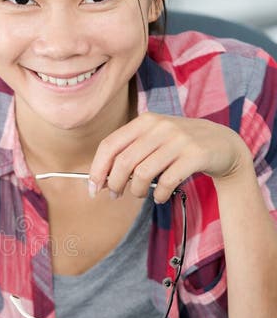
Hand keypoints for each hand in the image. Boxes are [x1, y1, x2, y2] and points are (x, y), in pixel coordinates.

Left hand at [89, 112, 250, 202]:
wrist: (223, 144)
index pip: (110, 144)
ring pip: (142, 173)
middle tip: (115, 195)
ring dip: (136, 191)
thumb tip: (99, 180)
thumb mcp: (154, 141)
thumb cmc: (179, 147)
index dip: (97, 169)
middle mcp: (160, 127)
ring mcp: (179, 139)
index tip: (93, 189)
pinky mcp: (195, 155)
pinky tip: (160, 196)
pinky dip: (159, 195)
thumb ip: (129, 154)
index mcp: (145, 121)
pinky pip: (166, 182)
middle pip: (123, 162)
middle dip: (114, 184)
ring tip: (140, 194)